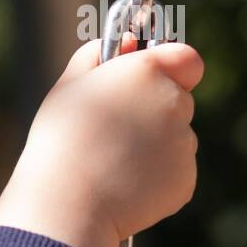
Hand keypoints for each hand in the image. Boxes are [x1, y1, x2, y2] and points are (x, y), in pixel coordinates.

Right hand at [0, 35, 203, 246]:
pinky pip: (173, 171)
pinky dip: (153, 176)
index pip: (186, 58)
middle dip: (153, 109)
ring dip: (151, 144)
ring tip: (110, 161)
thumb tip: (128, 43)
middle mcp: (174, 103)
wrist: (68, 203)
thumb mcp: (67, 87)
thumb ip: (98, 55)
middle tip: (111, 129)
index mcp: (146, 73)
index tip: (150, 80)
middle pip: (177, 100)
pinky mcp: (186, 179)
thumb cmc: (60, 140)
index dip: (171, 67)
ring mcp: (184, 144)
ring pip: (175, 137)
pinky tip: (121, 183)